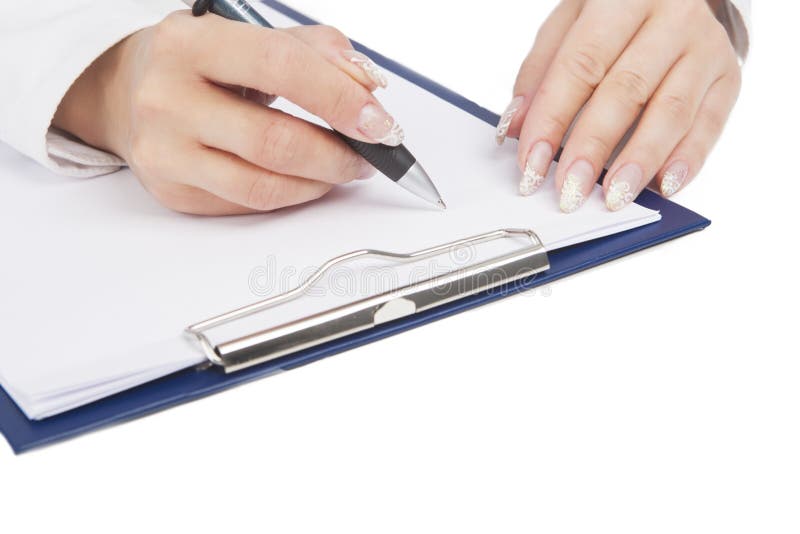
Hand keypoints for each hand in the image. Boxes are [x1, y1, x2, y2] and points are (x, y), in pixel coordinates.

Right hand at [53, 12, 396, 214]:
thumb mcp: (251, 36)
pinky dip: (290, 195)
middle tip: (370, 154)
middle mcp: (167, 98)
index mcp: (190, 43)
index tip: (379, 122)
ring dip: (320, 182)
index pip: (281, 67)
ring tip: (343, 169)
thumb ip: (315, 51)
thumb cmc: (202, 64)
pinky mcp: (173, 191)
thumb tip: (367, 87)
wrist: (131, 92)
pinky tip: (305, 179)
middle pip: (274, 141)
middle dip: (337, 154)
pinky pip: (248, 204)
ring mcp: (165, 151)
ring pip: (263, 185)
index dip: (339, 98)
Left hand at [496, 0, 741, 211]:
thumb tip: (516, 127)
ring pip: (672, 111)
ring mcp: (705, 45)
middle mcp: (671, 16)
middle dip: (592, 147)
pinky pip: (709, 124)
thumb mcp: (568, 25)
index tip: (532, 165)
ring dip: (639, 161)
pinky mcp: (727, 76)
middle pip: (626, 90)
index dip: (552, 119)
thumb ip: (540, 73)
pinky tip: (664, 187)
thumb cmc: (612, 15)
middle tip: (569, 191)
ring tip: (613, 197)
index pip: (580, 64)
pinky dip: (687, 160)